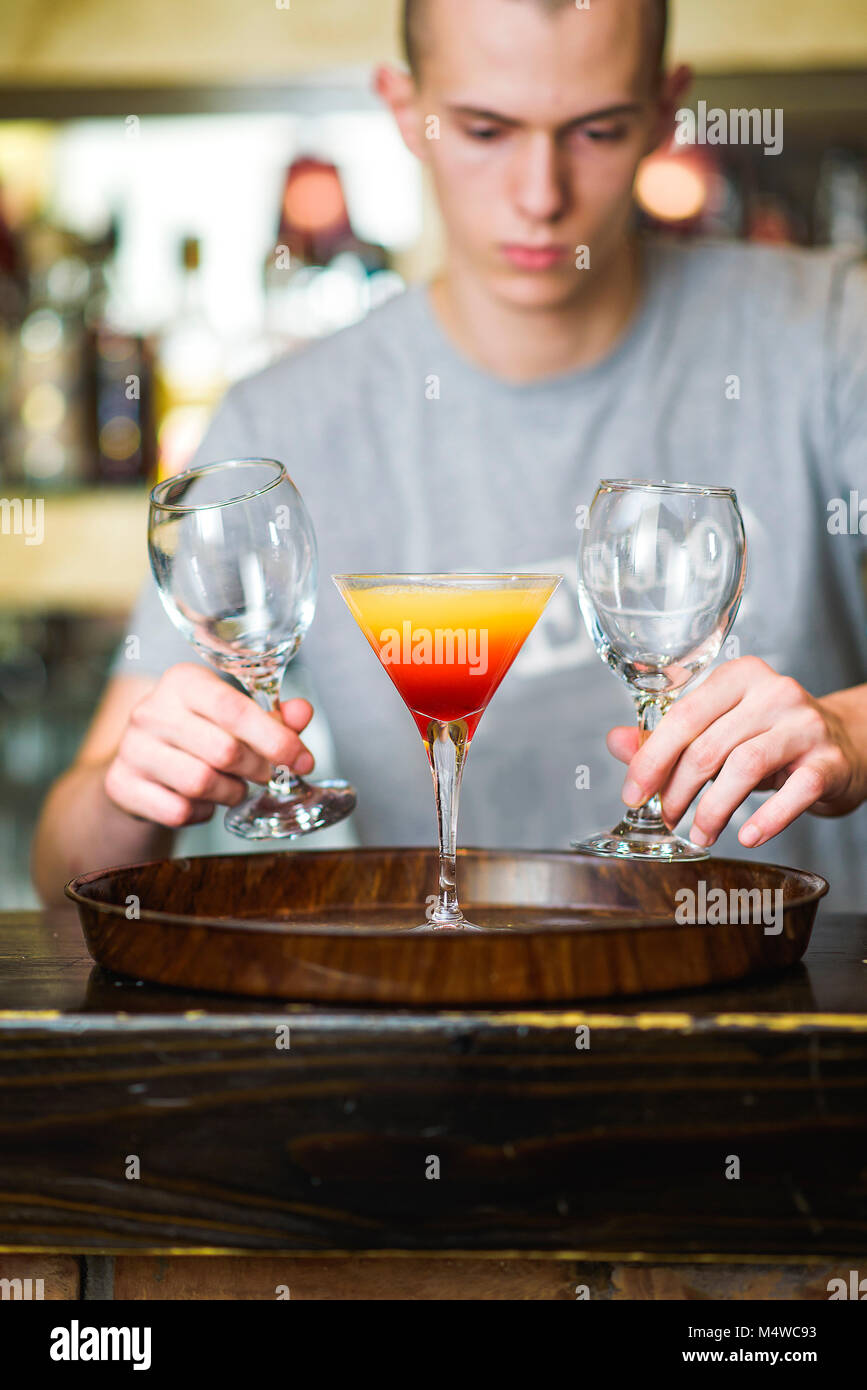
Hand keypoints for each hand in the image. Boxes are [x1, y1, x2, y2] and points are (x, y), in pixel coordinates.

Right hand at [104, 664, 314, 827]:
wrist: (139, 763)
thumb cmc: (198, 733)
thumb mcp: (234, 716)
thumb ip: (273, 716)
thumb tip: (303, 713)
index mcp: (183, 681)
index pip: (234, 709)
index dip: (275, 739)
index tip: (302, 760)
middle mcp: (150, 710)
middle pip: (223, 750)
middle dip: (257, 769)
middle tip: (265, 775)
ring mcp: (131, 748)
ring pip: (201, 783)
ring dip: (231, 792)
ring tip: (234, 786)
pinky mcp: (121, 785)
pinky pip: (179, 811)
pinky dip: (203, 812)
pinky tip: (203, 800)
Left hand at [606, 657, 865, 850]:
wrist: (845, 745)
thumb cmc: (772, 738)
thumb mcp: (720, 729)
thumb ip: (668, 735)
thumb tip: (616, 743)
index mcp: (739, 676)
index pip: (684, 714)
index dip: (652, 757)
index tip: (633, 793)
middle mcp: (774, 692)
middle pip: (710, 744)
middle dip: (678, 789)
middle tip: (666, 818)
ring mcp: (805, 725)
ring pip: (745, 766)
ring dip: (714, 808)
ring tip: (700, 834)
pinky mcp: (830, 761)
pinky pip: (794, 792)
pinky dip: (767, 818)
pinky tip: (747, 835)